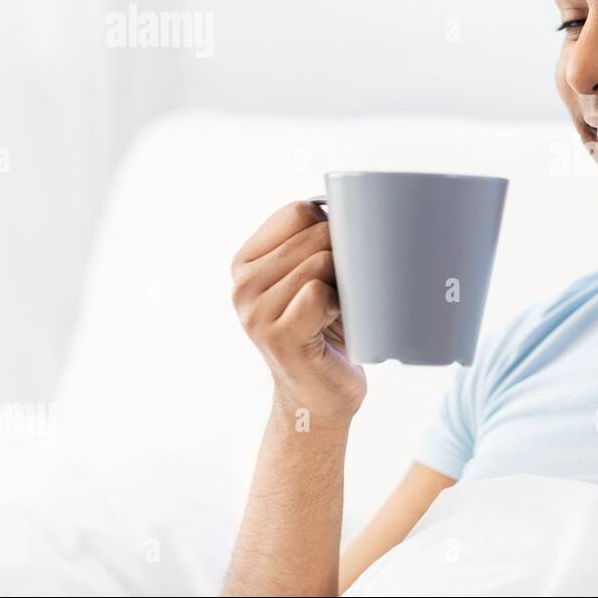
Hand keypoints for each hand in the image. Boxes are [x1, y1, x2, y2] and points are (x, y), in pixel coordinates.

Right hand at [231, 200, 366, 422]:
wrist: (321, 396)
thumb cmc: (326, 330)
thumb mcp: (313, 276)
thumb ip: (315, 241)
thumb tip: (355, 201)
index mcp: (246, 262)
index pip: (297, 211)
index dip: (330, 226)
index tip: (337, 257)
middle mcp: (242, 284)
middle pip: (314, 234)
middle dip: (343, 256)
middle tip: (344, 290)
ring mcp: (254, 311)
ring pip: (318, 261)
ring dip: (344, 284)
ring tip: (338, 309)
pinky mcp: (277, 335)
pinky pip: (319, 293)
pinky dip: (339, 305)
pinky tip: (334, 325)